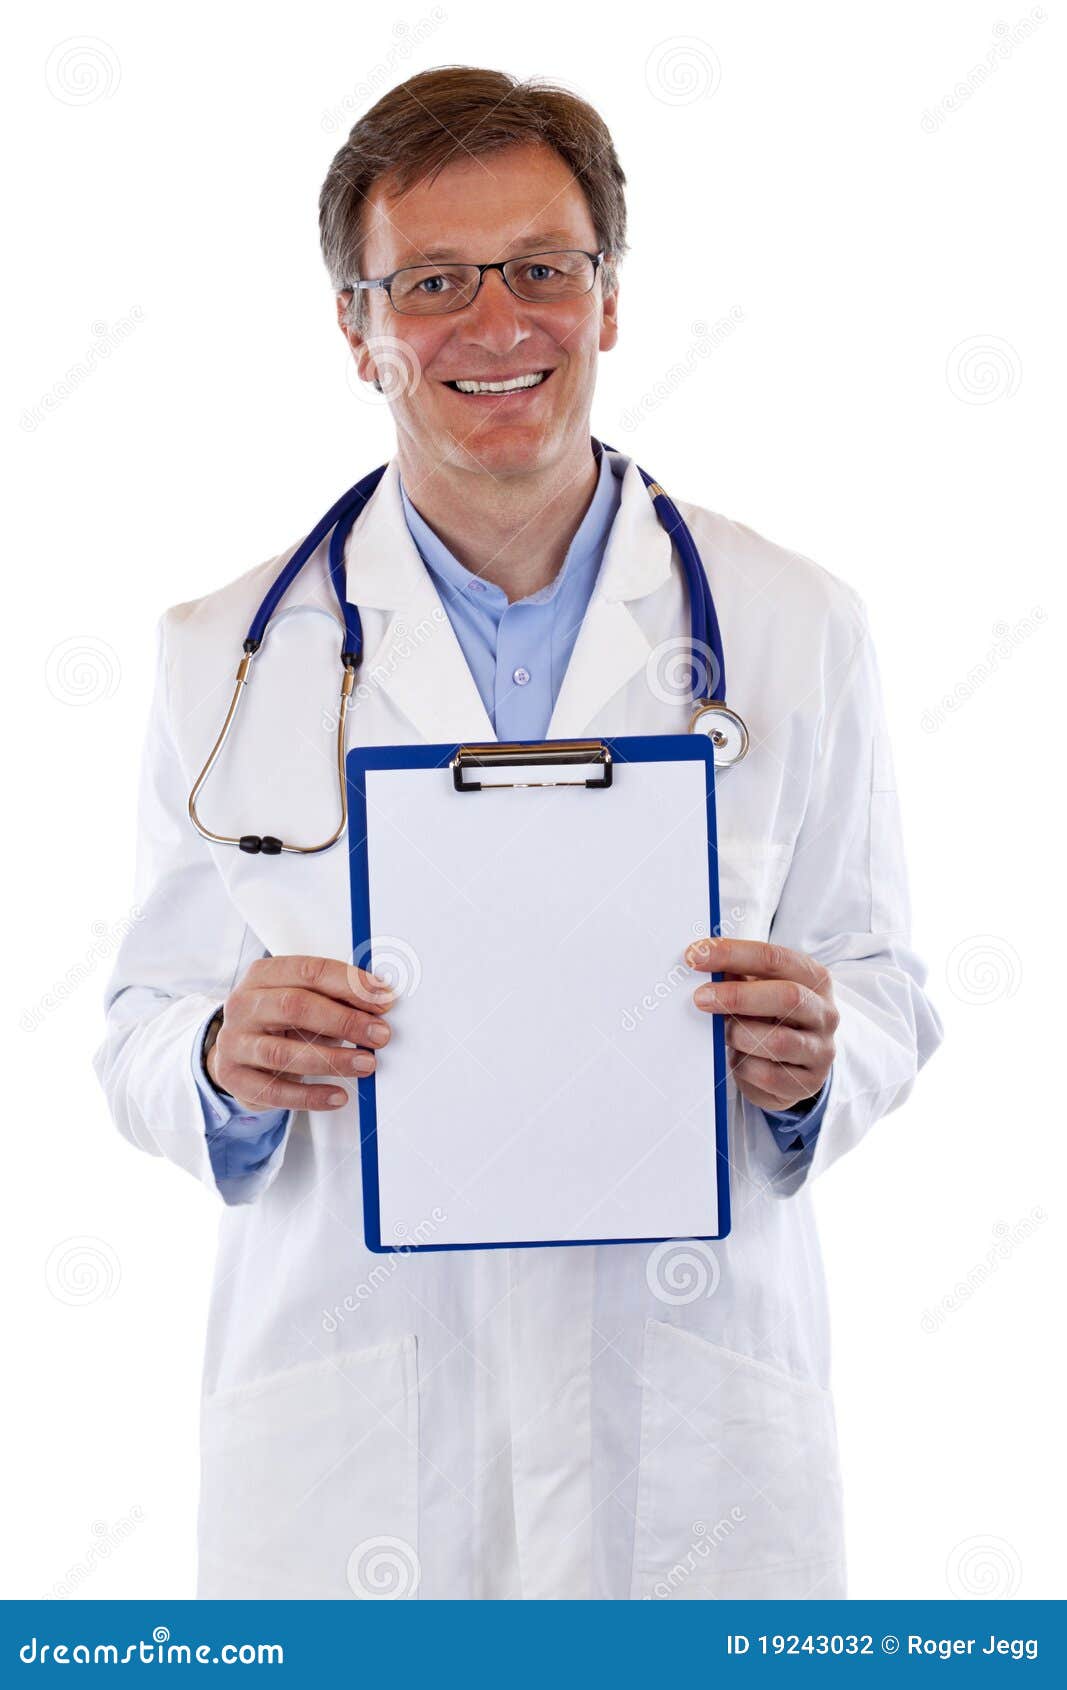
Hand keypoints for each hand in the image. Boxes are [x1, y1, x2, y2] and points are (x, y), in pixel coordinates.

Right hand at [207, 956, 395, 1112]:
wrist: (238, 1052)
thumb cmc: (279, 1021)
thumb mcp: (302, 999)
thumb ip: (334, 997)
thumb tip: (378, 1000)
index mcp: (262, 975)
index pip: (309, 970)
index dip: (349, 983)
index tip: (382, 998)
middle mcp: (243, 1005)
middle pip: (295, 1007)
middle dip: (345, 1020)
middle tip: (378, 1033)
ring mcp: (234, 1042)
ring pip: (284, 1052)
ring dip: (332, 1060)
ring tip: (365, 1063)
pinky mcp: (235, 1078)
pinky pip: (275, 1091)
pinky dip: (311, 1096)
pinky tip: (337, 1095)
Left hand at [684, 936, 837, 1111]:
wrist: (795, 1066)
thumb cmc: (773, 1018)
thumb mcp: (762, 990)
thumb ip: (739, 975)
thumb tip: (702, 960)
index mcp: (814, 978)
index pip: (775, 958)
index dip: (733, 954)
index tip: (697, 955)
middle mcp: (825, 1013)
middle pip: (787, 996)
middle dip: (738, 996)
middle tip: (701, 997)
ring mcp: (820, 1050)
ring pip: (777, 1041)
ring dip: (739, 1035)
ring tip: (723, 1033)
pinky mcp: (808, 1082)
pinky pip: (768, 1075)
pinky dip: (744, 1065)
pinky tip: (737, 1057)